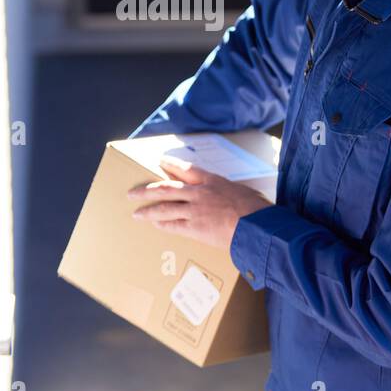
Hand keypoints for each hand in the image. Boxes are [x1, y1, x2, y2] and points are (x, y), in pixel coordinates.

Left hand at [126, 155, 270, 249]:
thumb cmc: (257, 210)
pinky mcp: (195, 228)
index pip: (187, 170)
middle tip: (134, 192)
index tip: (161, 162)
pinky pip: (173, 225)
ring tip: (137, 212)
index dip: (172, 165)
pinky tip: (155, 225)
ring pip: (165, 207)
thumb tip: (230, 199)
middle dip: (148, 190)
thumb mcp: (243, 192)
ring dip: (149, 210)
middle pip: (167, 188)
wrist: (256, 225)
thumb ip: (230, 193)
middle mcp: (199, 193)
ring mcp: (195, 211)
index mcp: (213, 181)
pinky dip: (163, 225)